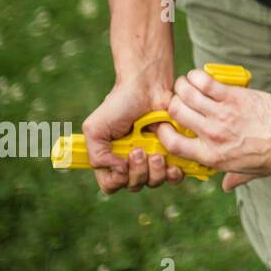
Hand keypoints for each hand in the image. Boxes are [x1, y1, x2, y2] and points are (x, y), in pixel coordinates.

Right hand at [83, 71, 180, 193]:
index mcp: (112, 158)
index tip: (122, 162)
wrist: (148, 85)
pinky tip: (173, 164)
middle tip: (139, 151)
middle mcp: (132, 161)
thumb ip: (97, 155)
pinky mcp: (174, 152)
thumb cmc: (120, 104)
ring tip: (156, 153)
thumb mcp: (96, 129)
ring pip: (154, 182)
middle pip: (134, 185)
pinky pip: (174, 176)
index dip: (116, 180)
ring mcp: (153, 158)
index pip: (111, 184)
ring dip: (155, 171)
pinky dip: (174, 174)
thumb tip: (119, 171)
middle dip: (137, 172)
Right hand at [161, 69, 270, 191]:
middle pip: (176, 113)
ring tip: (186, 84)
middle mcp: (210, 134)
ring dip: (182, 86)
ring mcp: (221, 115)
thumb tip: (227, 186)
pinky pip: (206, 83)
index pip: (172, 144)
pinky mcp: (233, 97)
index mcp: (210, 155)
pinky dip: (197, 76)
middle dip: (172, 103)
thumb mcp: (248, 171)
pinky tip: (198, 76)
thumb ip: (234, 178)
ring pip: (186, 95)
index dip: (162, 132)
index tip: (163, 124)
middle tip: (178, 98)